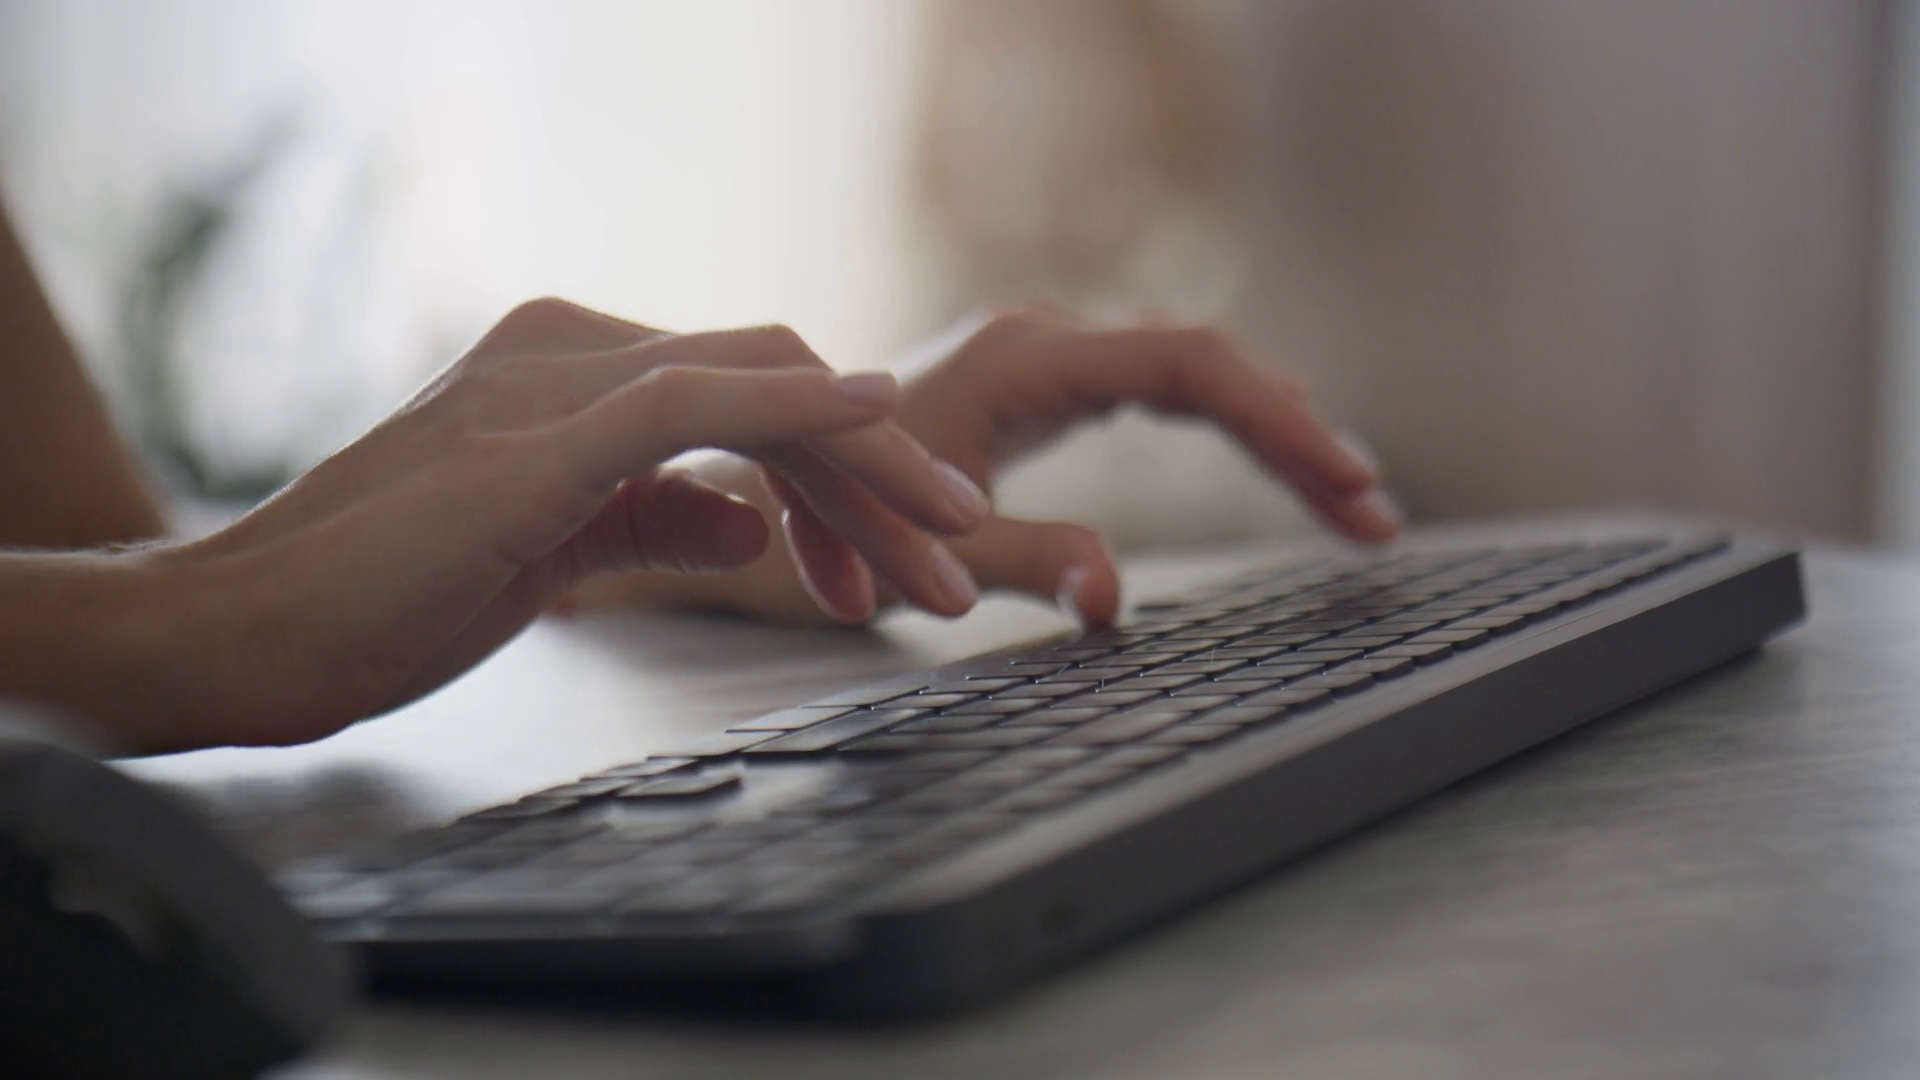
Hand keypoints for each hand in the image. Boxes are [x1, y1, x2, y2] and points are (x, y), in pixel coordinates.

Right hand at [36, 299, 996, 751]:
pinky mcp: (533, 439)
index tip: (902, 553)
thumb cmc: (384, 600)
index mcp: (573, 379)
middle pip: (773, 384)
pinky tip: (873, 410)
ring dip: (868, 468)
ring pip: (756, 387)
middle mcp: (569, 356)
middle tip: (957, 554)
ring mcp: (549, 385)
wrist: (244, 633)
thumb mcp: (556, 554)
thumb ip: (652, 518)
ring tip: (943, 551)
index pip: (747, 399)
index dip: (844, 471)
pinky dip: (793, 402)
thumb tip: (751, 516)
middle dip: (882, 474)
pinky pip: (691, 398)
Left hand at [572, 308, 1395, 627]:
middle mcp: (1048, 341)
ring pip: (1195, 373)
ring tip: (1350, 500)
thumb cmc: (826, 506)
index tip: (1342, 480)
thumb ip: (1019, 562)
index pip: (1189, 366)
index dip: (1275, 423)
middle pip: (1211, 364)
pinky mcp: (1048, 387)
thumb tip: (1114, 597)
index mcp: (1029, 358)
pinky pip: (1163, 390)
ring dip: (1274, 431)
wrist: (759, 470)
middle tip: (1371, 514)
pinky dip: (1228, 427)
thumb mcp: (921, 548)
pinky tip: (1276, 458)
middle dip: (1297, 436)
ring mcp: (1051, 359)